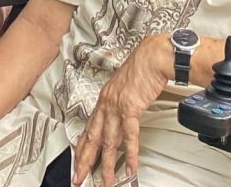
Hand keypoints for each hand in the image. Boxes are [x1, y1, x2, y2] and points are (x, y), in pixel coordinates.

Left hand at [72, 34, 170, 184]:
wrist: (152, 56)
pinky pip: (129, 137)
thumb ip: (121, 104)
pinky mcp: (131, 108)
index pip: (89, 127)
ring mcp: (117, 106)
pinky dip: (130, 155)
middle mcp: (107, 103)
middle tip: (79, 177)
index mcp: (104, 98)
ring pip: (109, 142)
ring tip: (106, 182)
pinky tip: (130, 168)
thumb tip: (122, 122)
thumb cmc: (142, 67)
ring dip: (107, 166)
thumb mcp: (125, 87)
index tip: (78, 160)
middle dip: (85, 160)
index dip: (82, 146)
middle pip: (92, 137)